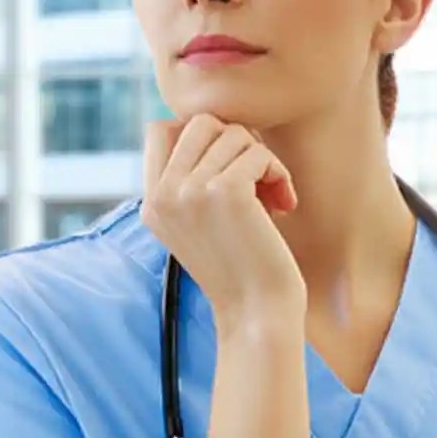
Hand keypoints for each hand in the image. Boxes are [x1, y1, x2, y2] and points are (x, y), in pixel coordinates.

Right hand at [141, 114, 305, 319]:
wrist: (257, 315)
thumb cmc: (241, 269)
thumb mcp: (199, 223)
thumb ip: (191, 179)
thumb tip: (215, 125)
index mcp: (152, 202)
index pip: (159, 129)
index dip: (200, 135)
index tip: (226, 166)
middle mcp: (163, 194)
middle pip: (199, 122)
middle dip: (236, 142)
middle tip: (254, 176)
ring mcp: (190, 192)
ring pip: (235, 135)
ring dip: (263, 160)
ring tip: (272, 195)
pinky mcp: (225, 192)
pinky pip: (258, 154)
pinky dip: (278, 173)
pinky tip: (284, 202)